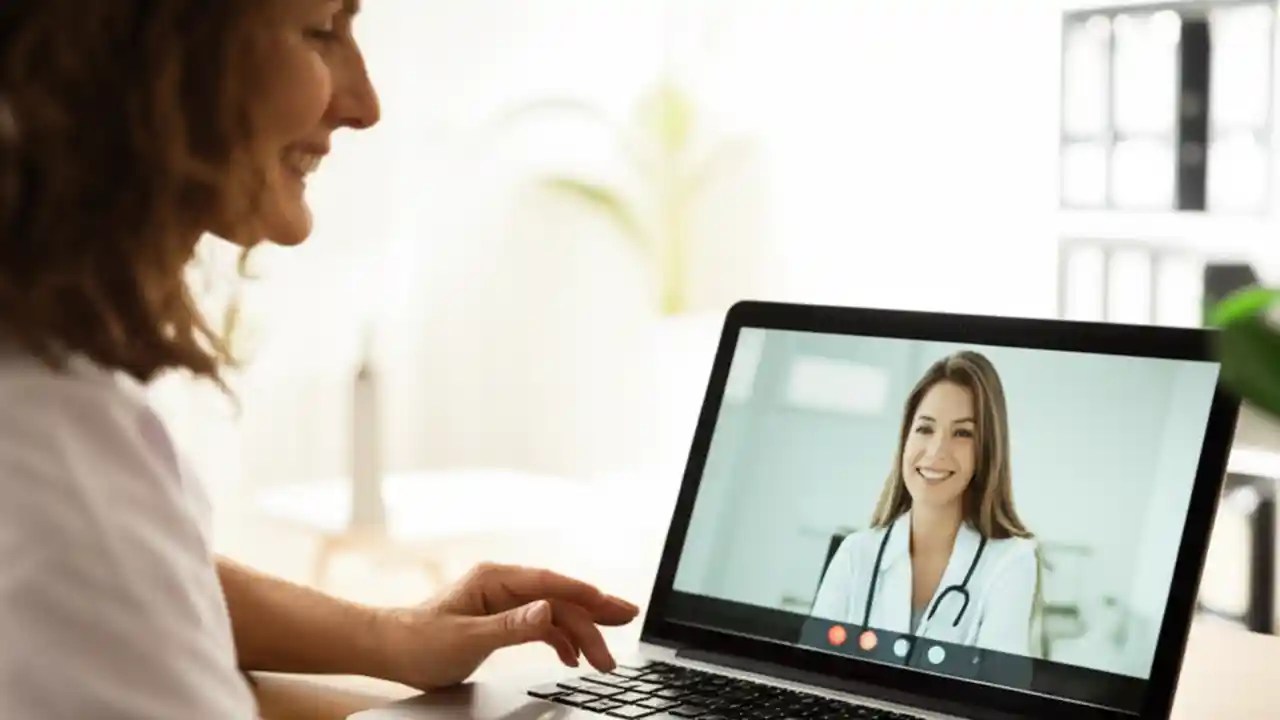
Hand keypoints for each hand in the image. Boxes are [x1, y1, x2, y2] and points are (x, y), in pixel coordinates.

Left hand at [375, 562, 639, 689]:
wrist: (390, 649)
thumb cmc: (420, 640)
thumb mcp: (467, 637)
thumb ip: (511, 626)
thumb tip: (548, 611)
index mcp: (495, 579)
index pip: (550, 583)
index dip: (583, 593)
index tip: (609, 604)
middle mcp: (504, 585)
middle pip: (559, 597)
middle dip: (594, 611)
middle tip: (628, 620)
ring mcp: (505, 601)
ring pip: (555, 613)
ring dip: (581, 633)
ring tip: (605, 657)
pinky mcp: (504, 620)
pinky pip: (542, 626)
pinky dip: (561, 640)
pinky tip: (574, 657)